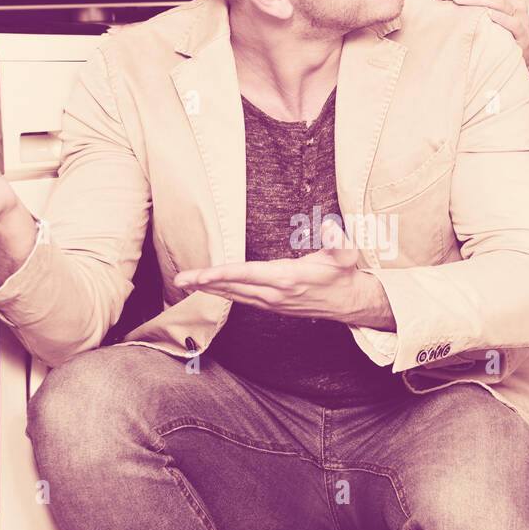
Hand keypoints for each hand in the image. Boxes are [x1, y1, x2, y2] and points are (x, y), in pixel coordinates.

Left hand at [175, 217, 388, 324]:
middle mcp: (274, 293)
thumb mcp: (345, 255)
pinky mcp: (271, 305)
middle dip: (205, 283)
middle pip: (233, 287)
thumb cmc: (343, 274)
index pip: (247, 275)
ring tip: (186, 282)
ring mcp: (272, 302)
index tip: (201, 275)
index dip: (222, 274)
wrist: (349, 302)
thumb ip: (337, 239)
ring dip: (209, 289)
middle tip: (179, 278)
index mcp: (287, 278)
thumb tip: (330, 224)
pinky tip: (209, 288)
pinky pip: (241, 299)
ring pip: (233, 295)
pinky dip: (222, 293)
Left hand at [432, 0, 528, 72]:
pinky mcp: (524, 34)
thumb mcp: (486, 14)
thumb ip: (471, 3)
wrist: (523, 54)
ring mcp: (521, 16)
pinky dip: (502, 19)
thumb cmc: (498, 31)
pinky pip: (514, 24)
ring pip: (499, 2)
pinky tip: (488, 15)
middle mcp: (514, 0)